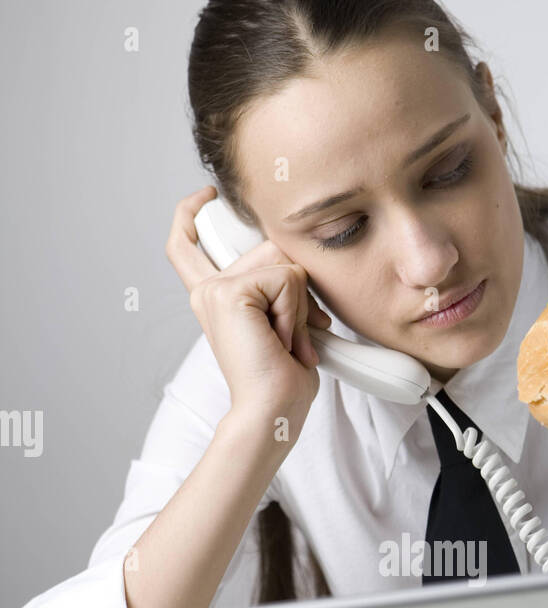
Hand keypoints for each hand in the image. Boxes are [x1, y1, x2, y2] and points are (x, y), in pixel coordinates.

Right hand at [165, 185, 332, 439]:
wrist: (270, 412)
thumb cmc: (280, 379)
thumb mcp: (281, 322)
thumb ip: (279, 288)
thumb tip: (298, 265)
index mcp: (212, 297)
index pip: (187, 242)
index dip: (192, 212)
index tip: (208, 195)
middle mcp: (207, 289)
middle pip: (269, 246)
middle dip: (298, 288)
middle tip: (294, 334)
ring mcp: (215, 289)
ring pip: (284, 263)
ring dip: (301, 306)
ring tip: (287, 342)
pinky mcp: (231, 292)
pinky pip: (288, 279)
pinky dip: (297, 312)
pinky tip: (284, 341)